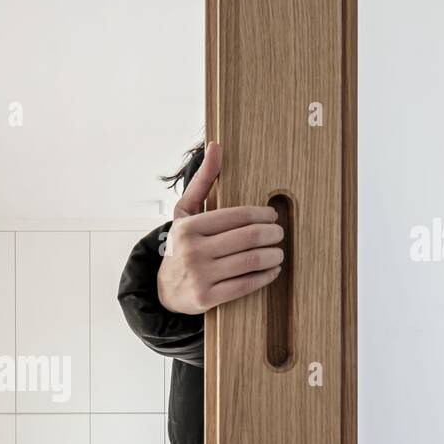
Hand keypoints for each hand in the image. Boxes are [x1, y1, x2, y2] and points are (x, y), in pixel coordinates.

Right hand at [158, 142, 283, 314]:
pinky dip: (265, 277)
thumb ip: (203, 181)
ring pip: (251, 261)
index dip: (262, 214)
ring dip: (273, 255)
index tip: (272, 216)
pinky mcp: (206, 298)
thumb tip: (216, 146)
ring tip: (278, 252)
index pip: (238, 216)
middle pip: (249, 238)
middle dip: (272, 234)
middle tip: (279, 233)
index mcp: (189, 227)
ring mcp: (200, 276)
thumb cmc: (181, 245)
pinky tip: (272, 270)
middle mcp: (193, 251)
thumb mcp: (185, 213)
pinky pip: (245, 285)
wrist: (163, 289)